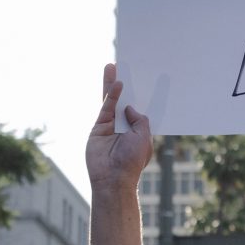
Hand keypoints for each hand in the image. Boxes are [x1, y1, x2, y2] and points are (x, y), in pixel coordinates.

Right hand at [86, 63, 153, 188]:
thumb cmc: (132, 161)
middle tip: (124, 66)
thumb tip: (129, 107)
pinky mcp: (98, 127)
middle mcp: (123, 127)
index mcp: (137, 131)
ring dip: (112, 84)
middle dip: (124, 84)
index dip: (141, 95)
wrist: (113, 178)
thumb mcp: (143, 136)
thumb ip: (139, 119)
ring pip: (111, 101)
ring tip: (113, 67)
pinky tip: (117, 84)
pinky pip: (106, 108)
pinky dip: (111, 96)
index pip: (139, 109)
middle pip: (123, 100)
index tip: (145, 79)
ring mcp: (109, 127)